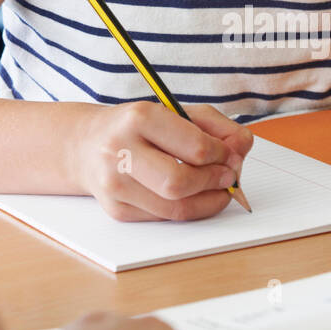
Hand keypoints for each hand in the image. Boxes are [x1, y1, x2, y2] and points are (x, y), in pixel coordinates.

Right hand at [69, 101, 252, 221]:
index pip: (194, 146)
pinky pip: (164, 218)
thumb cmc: (139, 127)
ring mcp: (115, 184)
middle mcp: (121, 151)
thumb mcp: (177, 111)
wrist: (88, 145)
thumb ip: (216, 126)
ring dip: (207, 201)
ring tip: (218, 189)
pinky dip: (188, 210)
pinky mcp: (116, 209)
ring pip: (174, 207)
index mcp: (138, 118)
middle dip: (214, 182)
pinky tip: (194, 197)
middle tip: (228, 176)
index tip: (232, 155)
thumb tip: (242, 147)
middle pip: (179, 182)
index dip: (223, 154)